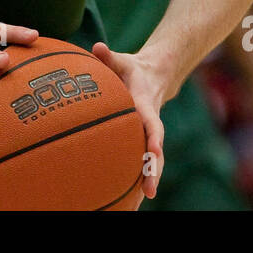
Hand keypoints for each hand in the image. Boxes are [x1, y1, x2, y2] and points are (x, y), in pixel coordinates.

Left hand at [91, 42, 166, 199]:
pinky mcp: (142, 140)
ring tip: (137, 206)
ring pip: (151, 161)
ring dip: (147, 181)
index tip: (154, 152)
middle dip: (153, 171)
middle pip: (155, 151)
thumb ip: (109, 56)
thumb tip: (97, 47)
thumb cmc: (130, 68)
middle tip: (149, 192)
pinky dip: (138, 179)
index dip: (154, 138)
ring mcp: (148, 134)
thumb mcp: (122, 59)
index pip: (152, 124)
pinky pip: (141, 161)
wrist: (154, 75)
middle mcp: (150, 123)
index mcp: (145, 105)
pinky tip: (129, 201)